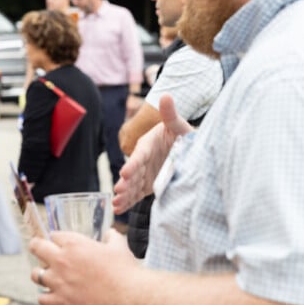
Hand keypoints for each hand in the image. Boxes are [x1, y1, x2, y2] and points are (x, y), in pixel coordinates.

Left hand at [29, 230, 136, 304]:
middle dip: (37, 248)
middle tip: (40, 251)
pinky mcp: (61, 301)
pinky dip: (45, 298)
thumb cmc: (125, 269)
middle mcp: (62, 260)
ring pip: (35, 274)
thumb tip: (110, 233)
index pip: (54, 235)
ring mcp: (59, 281)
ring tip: (47, 278)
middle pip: (37, 248)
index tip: (58, 243)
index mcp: (74, 243)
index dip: (57, 239)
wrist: (128, 296)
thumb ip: (111, 236)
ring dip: (41, 274)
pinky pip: (42, 299)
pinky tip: (52, 297)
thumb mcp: (118, 245)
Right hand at [114, 95, 191, 213]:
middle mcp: (143, 160)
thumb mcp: (179, 125)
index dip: (133, 164)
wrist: (188, 149)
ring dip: (124, 195)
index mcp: (149, 144)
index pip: (140, 155)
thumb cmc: (183, 135)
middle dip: (125, 183)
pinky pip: (136, 194)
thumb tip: (165, 95)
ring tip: (116, 205)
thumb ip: (171, 114)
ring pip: (132, 185)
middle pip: (133, 172)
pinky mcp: (147, 184)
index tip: (125, 172)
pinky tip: (119, 209)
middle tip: (118, 192)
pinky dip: (128, 202)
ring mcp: (144, 173)